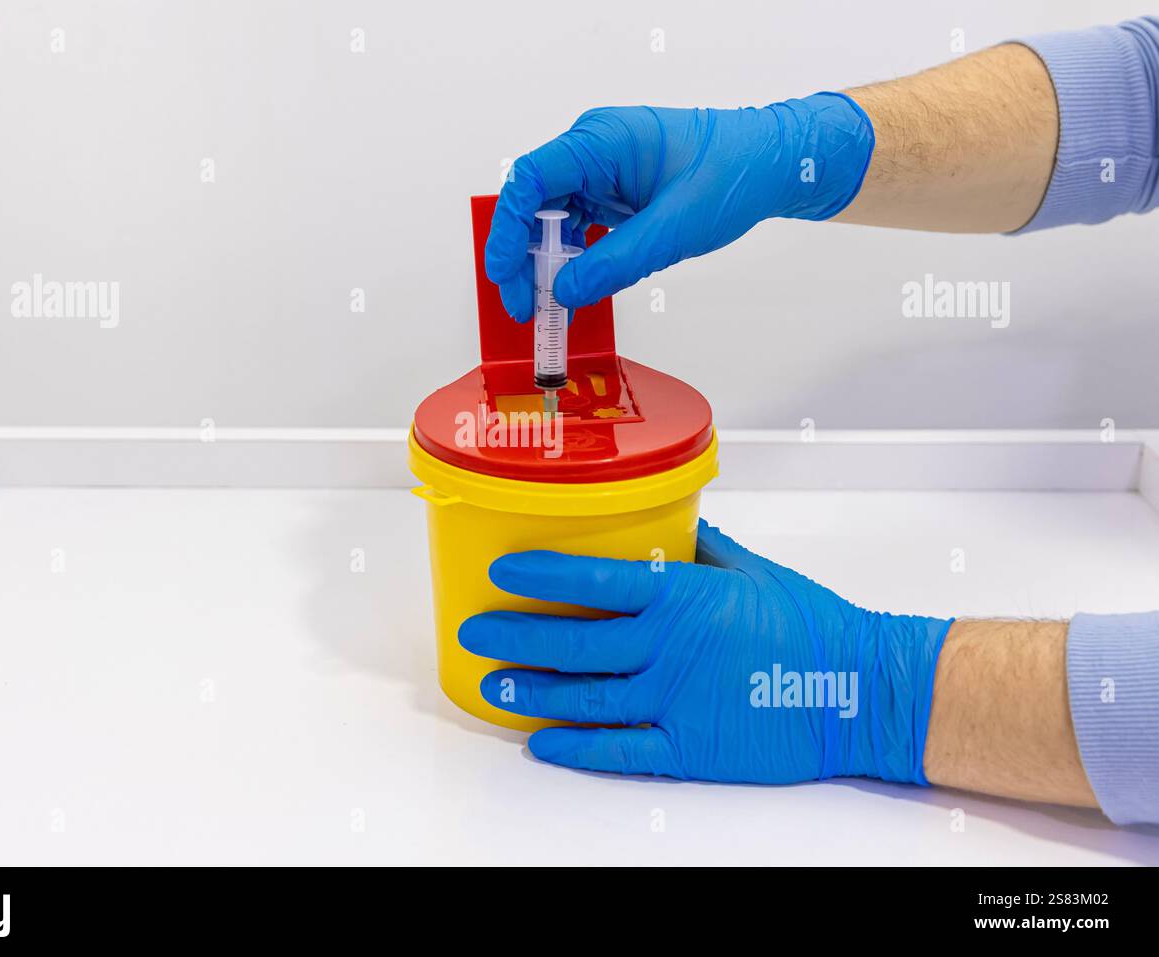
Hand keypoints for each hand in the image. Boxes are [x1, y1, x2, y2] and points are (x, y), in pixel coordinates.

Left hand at [459, 521, 949, 784]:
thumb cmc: (812, 625)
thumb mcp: (752, 570)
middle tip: (475, 632)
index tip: (500, 573)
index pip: (590, 580)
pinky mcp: (687, 746)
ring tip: (492, 685)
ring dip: (530, 692)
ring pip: (582, 698)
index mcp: (680, 596)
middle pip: (571, 643)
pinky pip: (617, 749)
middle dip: (513, 637)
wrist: (858, 689)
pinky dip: (574, 748)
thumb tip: (670, 522)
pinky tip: (542, 744)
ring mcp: (672, 700)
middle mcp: (666, 647)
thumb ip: (701, 547)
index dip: (538, 577)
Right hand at [485, 93, 874, 320]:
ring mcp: (599, 170)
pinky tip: (568, 287)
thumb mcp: (673, 229)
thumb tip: (563, 292)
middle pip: (532, 203)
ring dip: (542, 262)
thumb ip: (614, 264)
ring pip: (549, 218)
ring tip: (543, 305)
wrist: (769, 163)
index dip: (508, 228)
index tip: (504, 271)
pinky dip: (567, 258)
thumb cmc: (733, 172)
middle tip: (523, 303)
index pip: (531, 179)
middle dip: (521, 256)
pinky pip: (573, 225)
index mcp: (602, 140)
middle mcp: (592, 150)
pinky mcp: (610, 191)